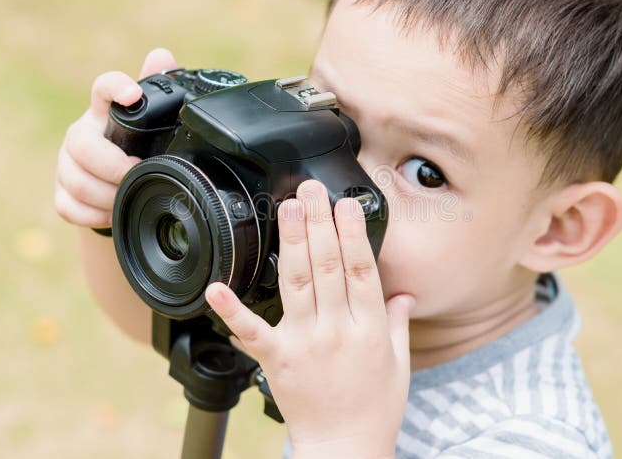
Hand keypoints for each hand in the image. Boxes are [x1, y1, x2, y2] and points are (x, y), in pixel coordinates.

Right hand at [54, 48, 177, 226]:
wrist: (121, 191)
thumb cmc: (139, 151)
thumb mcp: (153, 124)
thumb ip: (159, 90)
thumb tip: (161, 55)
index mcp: (106, 112)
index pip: (103, 87)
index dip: (115, 87)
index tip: (132, 94)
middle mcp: (82, 134)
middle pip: (81, 144)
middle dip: (111, 165)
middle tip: (135, 173)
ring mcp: (67, 164)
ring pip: (74, 179)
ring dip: (106, 194)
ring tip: (128, 196)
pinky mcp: (61, 193)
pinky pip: (68, 205)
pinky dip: (93, 214)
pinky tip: (111, 213)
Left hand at [205, 179, 415, 458]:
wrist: (345, 448)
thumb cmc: (375, 408)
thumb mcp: (399, 363)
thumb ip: (398, 323)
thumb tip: (404, 293)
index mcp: (370, 327)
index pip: (361, 269)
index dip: (353, 232)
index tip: (345, 202)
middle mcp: (338, 329)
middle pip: (327, 265)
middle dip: (319, 222)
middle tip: (310, 189)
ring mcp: (305, 343)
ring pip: (298, 282)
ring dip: (292, 241)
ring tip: (287, 208)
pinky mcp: (277, 359)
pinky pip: (253, 332)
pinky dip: (232, 310)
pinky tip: (216, 287)